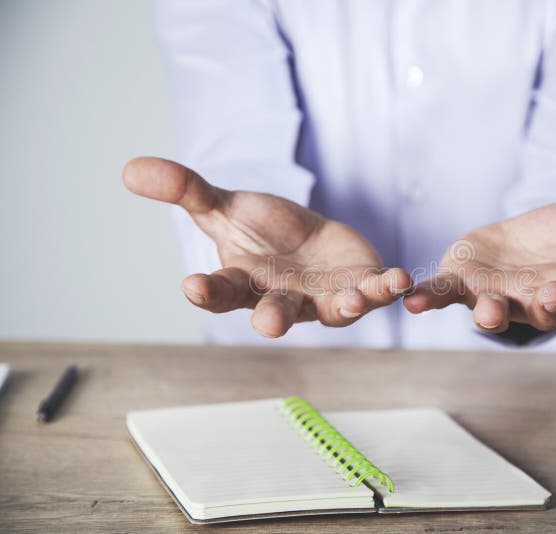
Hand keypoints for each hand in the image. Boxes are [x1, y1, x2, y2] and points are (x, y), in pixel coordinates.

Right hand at [124, 157, 411, 336]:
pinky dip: (386, 288)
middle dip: (271, 318)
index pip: (221, 293)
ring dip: (343, 308)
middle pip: (274, 313)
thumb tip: (129, 168)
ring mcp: (324, 300)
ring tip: (352, 301)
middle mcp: (283, 299)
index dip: (208, 293)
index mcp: (245, 283)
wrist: (310, 237)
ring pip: (332, 312)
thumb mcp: (225, 205)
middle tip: (266, 322)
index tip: (192, 287)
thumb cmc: (264, 231)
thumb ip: (185, 190)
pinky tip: (400, 278)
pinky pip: (375, 293)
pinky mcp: (360, 288)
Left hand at [403, 171, 555, 332]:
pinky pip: (446, 298)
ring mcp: (498, 297)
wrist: (514, 245)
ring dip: (491, 313)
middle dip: (555, 301)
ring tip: (486, 312)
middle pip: (550, 306)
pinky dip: (429, 300)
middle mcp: (538, 300)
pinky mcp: (462, 287)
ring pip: (497, 311)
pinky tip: (411, 303)